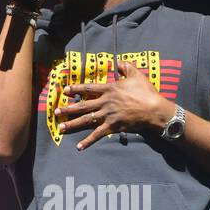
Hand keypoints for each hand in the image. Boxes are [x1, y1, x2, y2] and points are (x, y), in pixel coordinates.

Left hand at [57, 59, 173, 148]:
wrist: (153, 109)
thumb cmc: (146, 92)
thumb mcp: (136, 75)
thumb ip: (126, 67)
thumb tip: (119, 63)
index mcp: (109, 89)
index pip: (88, 88)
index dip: (75, 89)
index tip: (64, 90)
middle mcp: (105, 102)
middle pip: (82, 105)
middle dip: (68, 109)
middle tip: (55, 111)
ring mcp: (107, 115)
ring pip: (86, 120)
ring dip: (72, 124)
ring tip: (60, 127)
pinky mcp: (112, 126)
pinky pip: (97, 134)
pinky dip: (88, 141)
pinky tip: (79, 146)